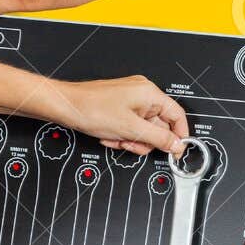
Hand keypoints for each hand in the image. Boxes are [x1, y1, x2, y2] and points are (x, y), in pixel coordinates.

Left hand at [57, 76, 189, 156]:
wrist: (66, 107)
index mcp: (150, 93)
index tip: (176, 150)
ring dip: (131, 140)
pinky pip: (130, 126)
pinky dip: (122, 135)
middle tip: (131, 143)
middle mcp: (142, 94)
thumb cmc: (92, 109)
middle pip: (159, 126)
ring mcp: (131, 101)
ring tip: (117, 139)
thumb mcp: (131, 129)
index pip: (177, 115)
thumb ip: (159, 138)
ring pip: (143, 129)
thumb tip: (177, 145)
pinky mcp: (120, 108)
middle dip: (144, 140)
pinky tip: (110, 136)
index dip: (179, 135)